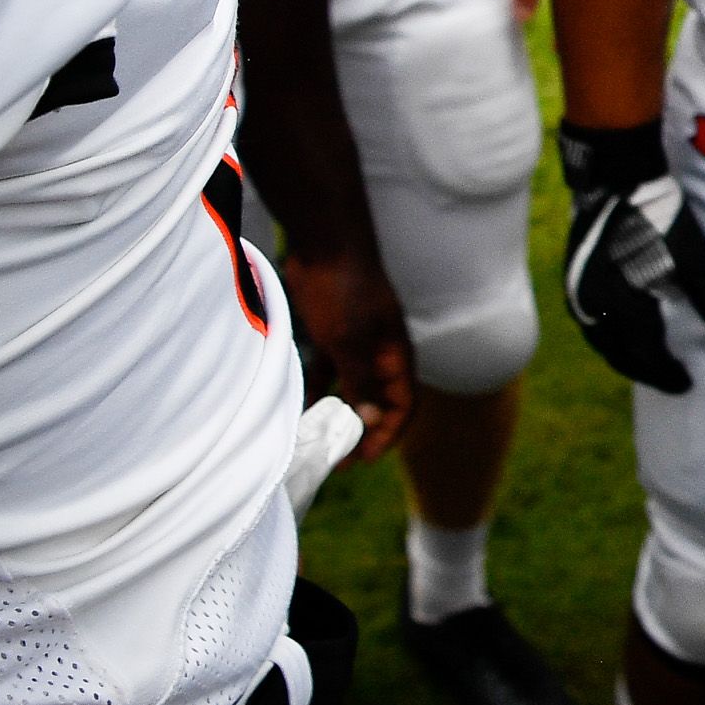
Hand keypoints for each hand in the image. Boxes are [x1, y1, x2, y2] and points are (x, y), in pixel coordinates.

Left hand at [272, 242, 416, 461]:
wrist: (325, 246)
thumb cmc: (343, 291)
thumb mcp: (349, 342)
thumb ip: (360, 381)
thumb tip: (368, 420)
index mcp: (395, 356)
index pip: (402, 405)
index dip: (387, 434)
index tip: (363, 458)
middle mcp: (381, 354)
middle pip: (378, 401)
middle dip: (361, 432)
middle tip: (336, 458)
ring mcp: (358, 344)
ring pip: (353, 389)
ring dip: (339, 414)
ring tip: (317, 440)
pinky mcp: (334, 335)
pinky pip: (331, 372)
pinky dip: (320, 390)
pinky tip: (302, 408)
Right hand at [559, 120, 704, 392]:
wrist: (617, 177)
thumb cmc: (660, 218)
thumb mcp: (695, 259)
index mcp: (621, 307)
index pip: (646, 356)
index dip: (667, 373)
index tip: (688, 382)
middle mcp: (592, 307)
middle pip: (619, 355)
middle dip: (646, 370)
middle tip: (670, 379)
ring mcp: (576, 292)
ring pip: (600, 340)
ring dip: (625, 355)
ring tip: (649, 360)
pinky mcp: (572, 277)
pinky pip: (589, 320)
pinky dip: (609, 335)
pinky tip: (624, 330)